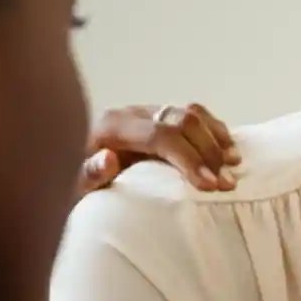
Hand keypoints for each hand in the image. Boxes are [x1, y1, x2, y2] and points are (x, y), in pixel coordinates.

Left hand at [77, 102, 240, 195]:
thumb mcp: (74, 188)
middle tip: (226, 184)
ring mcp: (148, 112)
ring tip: (233, 165)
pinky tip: (229, 149)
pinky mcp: (160, 117)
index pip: (160, 135)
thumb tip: (108, 159)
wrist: (67, 169)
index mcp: (111, 127)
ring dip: (216, 139)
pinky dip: (215, 130)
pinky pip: (194, 115)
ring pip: (192, 113)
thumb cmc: (74, 186)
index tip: (209, 186)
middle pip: (182, 121)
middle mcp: (132, 114)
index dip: (188, 159)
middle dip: (208, 152)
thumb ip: (88, 174)